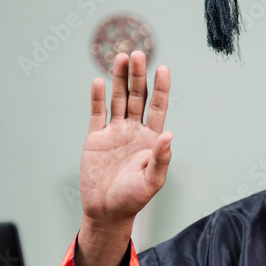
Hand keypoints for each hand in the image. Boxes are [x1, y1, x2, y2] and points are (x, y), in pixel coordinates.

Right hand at [80, 50, 172, 230]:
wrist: (106, 211)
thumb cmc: (133, 198)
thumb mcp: (152, 181)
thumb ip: (161, 159)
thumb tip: (169, 134)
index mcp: (151, 139)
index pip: (158, 107)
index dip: (161, 88)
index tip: (164, 69)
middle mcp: (134, 131)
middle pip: (137, 97)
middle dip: (138, 76)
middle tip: (138, 53)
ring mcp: (114, 132)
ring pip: (118, 99)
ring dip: (119, 79)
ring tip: (121, 56)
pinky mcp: (95, 138)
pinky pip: (97, 113)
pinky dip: (97, 98)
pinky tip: (98, 81)